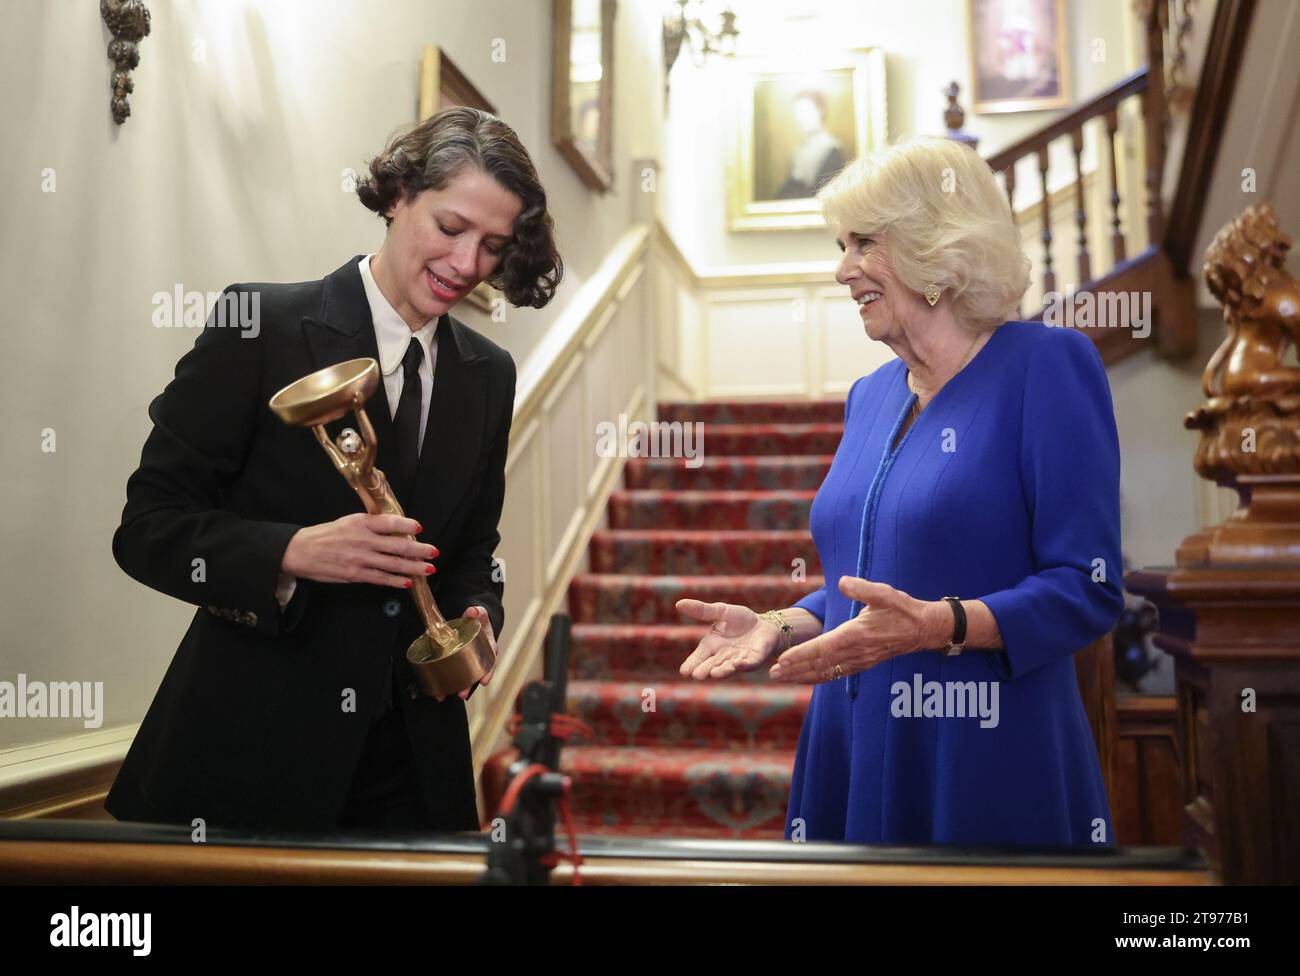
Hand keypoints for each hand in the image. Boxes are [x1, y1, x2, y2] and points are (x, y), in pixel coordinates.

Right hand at [281, 513, 436, 587]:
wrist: (302, 551)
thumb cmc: (327, 534)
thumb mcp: (349, 521)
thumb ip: (371, 524)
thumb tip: (397, 527)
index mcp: (362, 523)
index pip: (389, 522)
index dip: (406, 524)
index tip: (419, 527)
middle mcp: (363, 540)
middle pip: (398, 545)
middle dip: (419, 550)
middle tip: (434, 552)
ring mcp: (361, 559)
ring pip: (393, 564)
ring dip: (414, 567)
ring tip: (428, 568)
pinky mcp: (356, 574)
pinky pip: (381, 578)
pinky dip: (396, 581)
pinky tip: (408, 582)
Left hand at [443, 606, 496, 702]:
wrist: (474, 622)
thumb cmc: (478, 620)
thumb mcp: (480, 614)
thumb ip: (477, 612)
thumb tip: (472, 610)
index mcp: (489, 647)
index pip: (490, 661)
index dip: (488, 672)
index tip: (485, 682)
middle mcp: (481, 658)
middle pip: (477, 675)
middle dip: (470, 685)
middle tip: (462, 693)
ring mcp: (471, 663)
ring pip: (466, 678)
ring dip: (458, 688)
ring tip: (447, 695)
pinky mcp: (460, 664)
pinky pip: (456, 676)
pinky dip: (448, 685)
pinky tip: (440, 693)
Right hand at [675, 600, 782, 679]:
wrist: (765, 624)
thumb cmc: (740, 620)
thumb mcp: (720, 611)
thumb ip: (702, 610)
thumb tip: (678, 603)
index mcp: (712, 646)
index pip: (699, 657)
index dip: (692, 664)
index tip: (684, 672)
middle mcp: (724, 656)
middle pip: (712, 665)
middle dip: (705, 670)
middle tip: (697, 675)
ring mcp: (739, 659)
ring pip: (729, 667)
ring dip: (723, 670)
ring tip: (715, 673)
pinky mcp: (755, 658)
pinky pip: (749, 663)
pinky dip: (744, 665)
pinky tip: (737, 664)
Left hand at [769, 577, 945, 683]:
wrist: (923, 629)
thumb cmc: (902, 609)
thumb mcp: (884, 593)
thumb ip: (862, 588)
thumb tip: (843, 582)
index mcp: (857, 635)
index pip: (823, 648)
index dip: (801, 655)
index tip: (783, 660)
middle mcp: (856, 652)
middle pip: (820, 664)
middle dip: (795, 669)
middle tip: (772, 673)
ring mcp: (859, 661)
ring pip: (826, 672)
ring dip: (803, 676)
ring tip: (782, 678)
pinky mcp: (862, 664)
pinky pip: (836, 674)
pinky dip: (819, 677)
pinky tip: (806, 678)